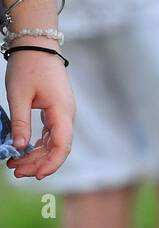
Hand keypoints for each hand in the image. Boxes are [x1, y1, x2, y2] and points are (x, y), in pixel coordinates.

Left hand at [5, 50, 74, 178]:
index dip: (50, 163)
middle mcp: (67, 117)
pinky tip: (24, 151)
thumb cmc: (28, 66)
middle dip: (38, 163)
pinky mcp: (56, 113)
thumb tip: (19, 147)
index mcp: (62, 113)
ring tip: (16, 164)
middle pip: (57, 149)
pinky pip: (50, 136)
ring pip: (53, 144)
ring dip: (36, 156)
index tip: (36, 175)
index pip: (62, 146)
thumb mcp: (18, 94)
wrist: (37, 45)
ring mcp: (63, 116)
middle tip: (16, 171)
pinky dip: (37, 146)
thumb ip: (20, 122)